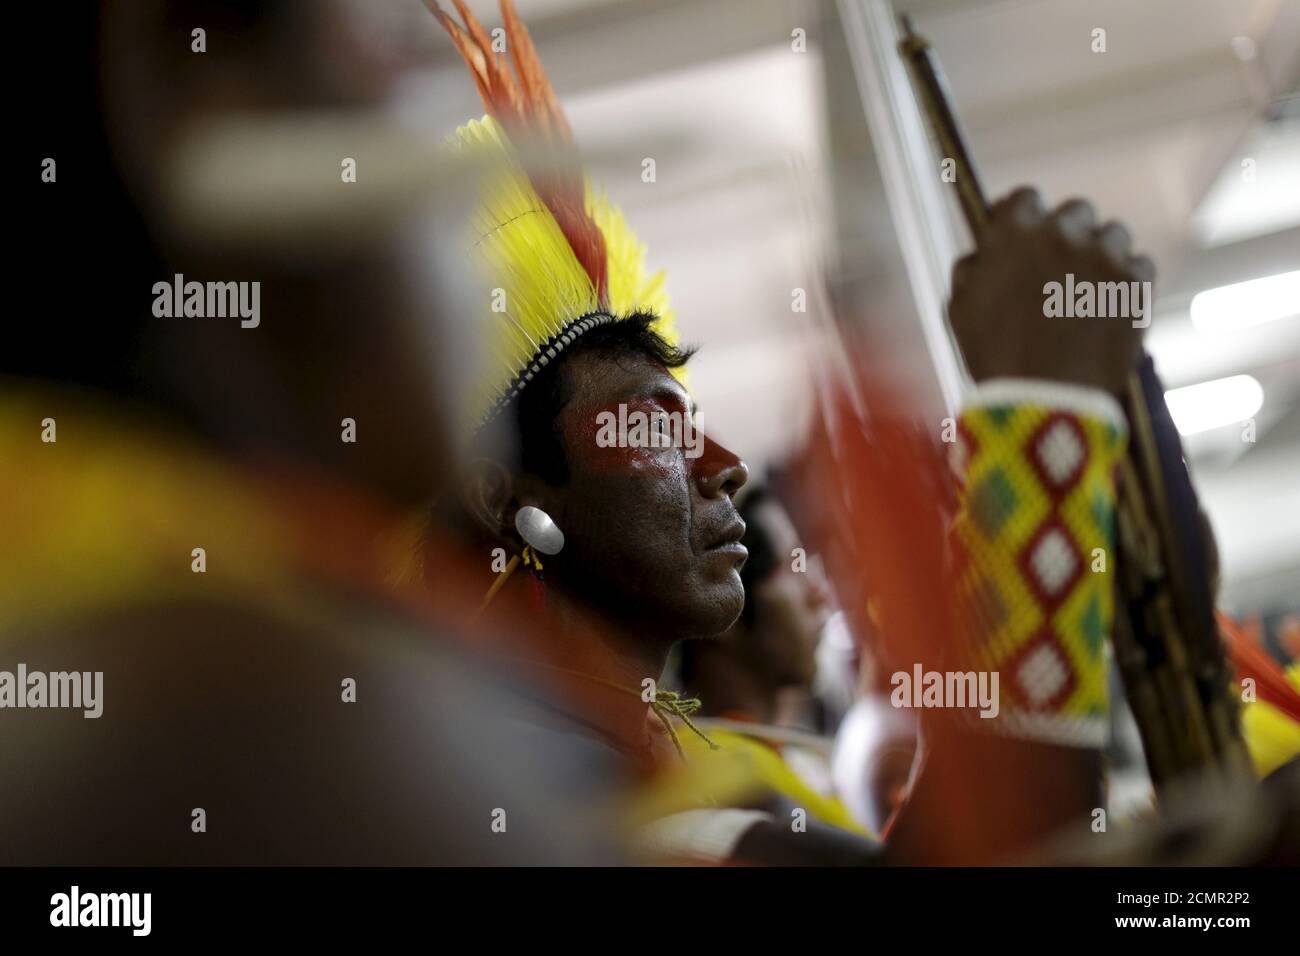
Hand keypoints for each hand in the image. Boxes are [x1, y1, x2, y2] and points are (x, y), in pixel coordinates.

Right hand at [949, 188, 1152, 395]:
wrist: (1044, 399)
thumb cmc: (992, 355)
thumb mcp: (960, 308)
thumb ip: (971, 267)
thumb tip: (985, 250)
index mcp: (1013, 233)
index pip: (1026, 196)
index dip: (1024, 217)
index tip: (1024, 238)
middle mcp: (1061, 233)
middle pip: (1075, 210)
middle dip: (1068, 233)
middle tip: (1060, 268)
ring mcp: (1103, 255)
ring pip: (1113, 232)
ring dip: (1102, 253)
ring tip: (1090, 289)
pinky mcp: (1136, 282)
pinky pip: (1139, 264)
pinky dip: (1128, 281)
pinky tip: (1111, 305)